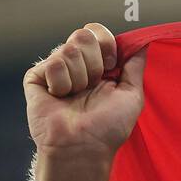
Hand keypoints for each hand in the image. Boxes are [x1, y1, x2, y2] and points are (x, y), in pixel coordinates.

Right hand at [23, 23, 145, 160]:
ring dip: (81, 78)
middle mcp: (76, 64)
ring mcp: (56, 69)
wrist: (83, 146)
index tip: (111, 68)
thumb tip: (143, 41)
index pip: (98, 33)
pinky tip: (60, 98)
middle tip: (93, 86)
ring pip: (70, 49)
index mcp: (98, 65)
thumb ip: (135, 65)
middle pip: (84, 35)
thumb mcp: (132, 95)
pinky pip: (54, 63)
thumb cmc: (108, 127)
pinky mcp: (37, 76)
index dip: (107, 46)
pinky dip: (63, 84)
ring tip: (77, 97)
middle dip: (95, 63)